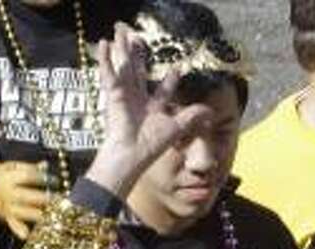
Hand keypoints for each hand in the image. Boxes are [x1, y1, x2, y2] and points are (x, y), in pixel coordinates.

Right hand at [0, 161, 52, 238]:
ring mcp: (9, 208)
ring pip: (27, 213)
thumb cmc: (4, 177)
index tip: (56, 180)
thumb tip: (45, 165)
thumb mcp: (12, 167)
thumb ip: (29, 167)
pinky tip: (30, 235)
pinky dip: (21, 231)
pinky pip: (15, 226)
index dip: (43, 178)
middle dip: (47, 199)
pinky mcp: (9, 218)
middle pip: (30, 197)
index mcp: (9, 178)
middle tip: (63, 200)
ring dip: (43, 215)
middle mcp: (9, 194)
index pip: (28, 177)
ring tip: (58, 216)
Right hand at [84, 24, 213, 199]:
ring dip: (122, 49)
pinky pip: (108, 72)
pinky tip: (103, 43)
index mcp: (154, 108)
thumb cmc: (151, 144)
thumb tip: (211, 111)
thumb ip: (192, 117)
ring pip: (124, 67)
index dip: (171, 81)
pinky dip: (105, 59)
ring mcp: (124, 95)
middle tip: (138, 37)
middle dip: (139, 55)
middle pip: (139, 72)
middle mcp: (139, 100)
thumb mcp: (176, 127)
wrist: (131, 152)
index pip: (163, 91)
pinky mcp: (113, 94)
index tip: (178, 69)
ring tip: (120, 31)